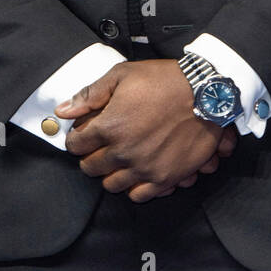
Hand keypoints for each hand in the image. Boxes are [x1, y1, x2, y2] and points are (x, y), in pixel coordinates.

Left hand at [56, 60, 236, 201]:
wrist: (206, 94)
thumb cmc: (165, 80)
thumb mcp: (123, 75)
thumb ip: (90, 94)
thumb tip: (64, 111)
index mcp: (109, 126)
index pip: (76, 144)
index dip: (76, 139)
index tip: (82, 135)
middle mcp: (123, 152)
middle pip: (91, 167)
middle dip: (90, 157)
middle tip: (98, 149)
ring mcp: (145, 168)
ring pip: (112, 185)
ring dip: (110, 174)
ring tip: (117, 162)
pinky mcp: (165, 178)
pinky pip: (140, 196)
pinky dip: (134, 188)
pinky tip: (137, 174)